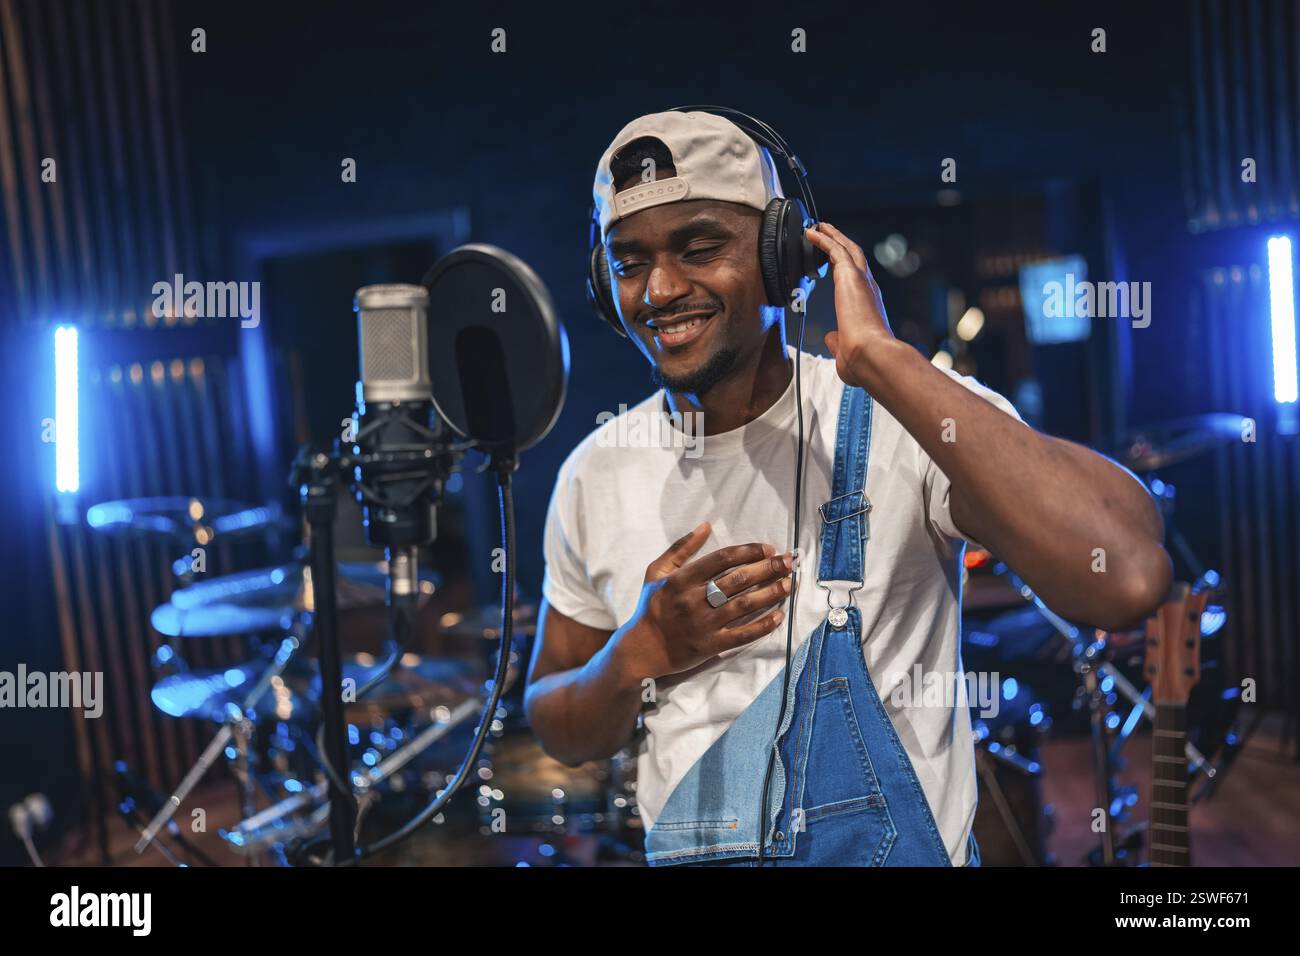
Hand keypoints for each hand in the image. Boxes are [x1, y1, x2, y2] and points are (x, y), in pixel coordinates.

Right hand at [621, 522, 793, 679]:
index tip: (768, 548)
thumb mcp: (656, 572)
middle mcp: (694, 600)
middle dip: (767, 568)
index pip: (722, 559)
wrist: (642, 649)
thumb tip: (706, 525)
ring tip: (789, 584)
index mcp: (682, 579)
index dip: (748, 551)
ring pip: (744, 605)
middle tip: (788, 562)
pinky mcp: (710, 645)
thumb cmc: (651, 607)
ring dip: (770, 593)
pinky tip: (779, 616)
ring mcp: (704, 624)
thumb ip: (680, 548)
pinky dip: (762, 626)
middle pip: (738, 579)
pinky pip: (742, 634)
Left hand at [805, 222, 895, 388]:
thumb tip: (830, 337)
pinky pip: (835, 250)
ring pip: (847, 249)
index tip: (836, 263)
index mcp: (869, 306)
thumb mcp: (845, 350)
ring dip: (834, 236)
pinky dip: (824, 239)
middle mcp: (869, 289)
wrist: (872, 356)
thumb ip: (837, 341)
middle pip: (855, 258)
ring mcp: (861, 280)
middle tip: (829, 233)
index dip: (847, 270)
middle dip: (842, 245)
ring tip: (820, 226)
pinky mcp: (850, 275)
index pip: (858, 282)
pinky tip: (812, 232)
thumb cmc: (862, 361)